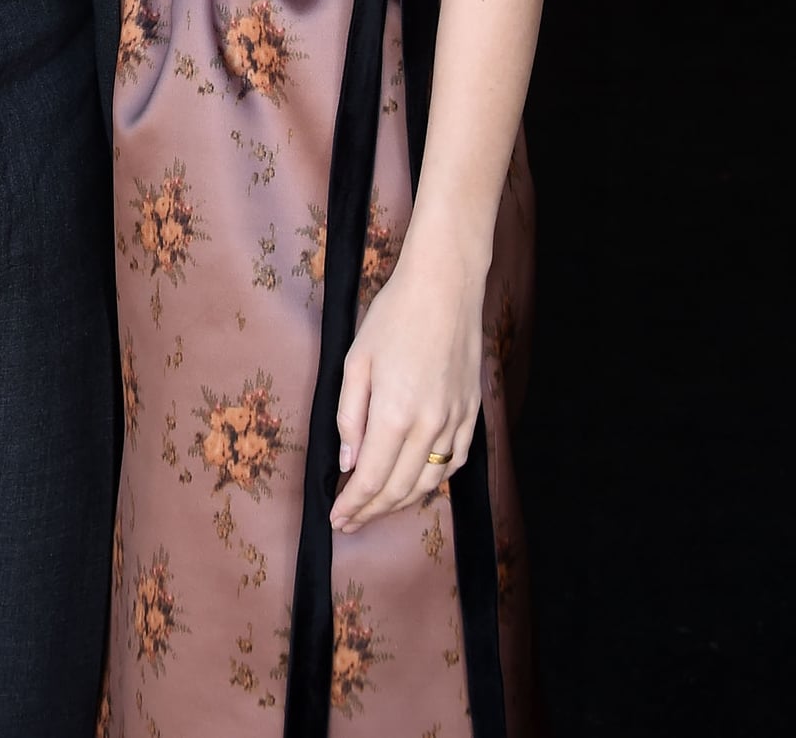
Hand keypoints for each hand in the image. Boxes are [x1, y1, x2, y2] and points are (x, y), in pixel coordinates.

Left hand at [327, 230, 483, 534]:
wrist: (444, 287)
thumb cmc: (394, 316)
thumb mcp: (356, 361)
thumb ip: (349, 416)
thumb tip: (347, 462)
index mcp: (396, 414)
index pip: (371, 479)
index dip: (353, 505)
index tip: (337, 519)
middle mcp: (430, 426)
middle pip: (399, 488)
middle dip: (372, 511)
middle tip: (350, 521)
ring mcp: (455, 422)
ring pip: (429, 482)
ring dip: (401, 502)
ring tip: (378, 509)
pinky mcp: (472, 413)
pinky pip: (455, 463)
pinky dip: (436, 483)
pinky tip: (419, 485)